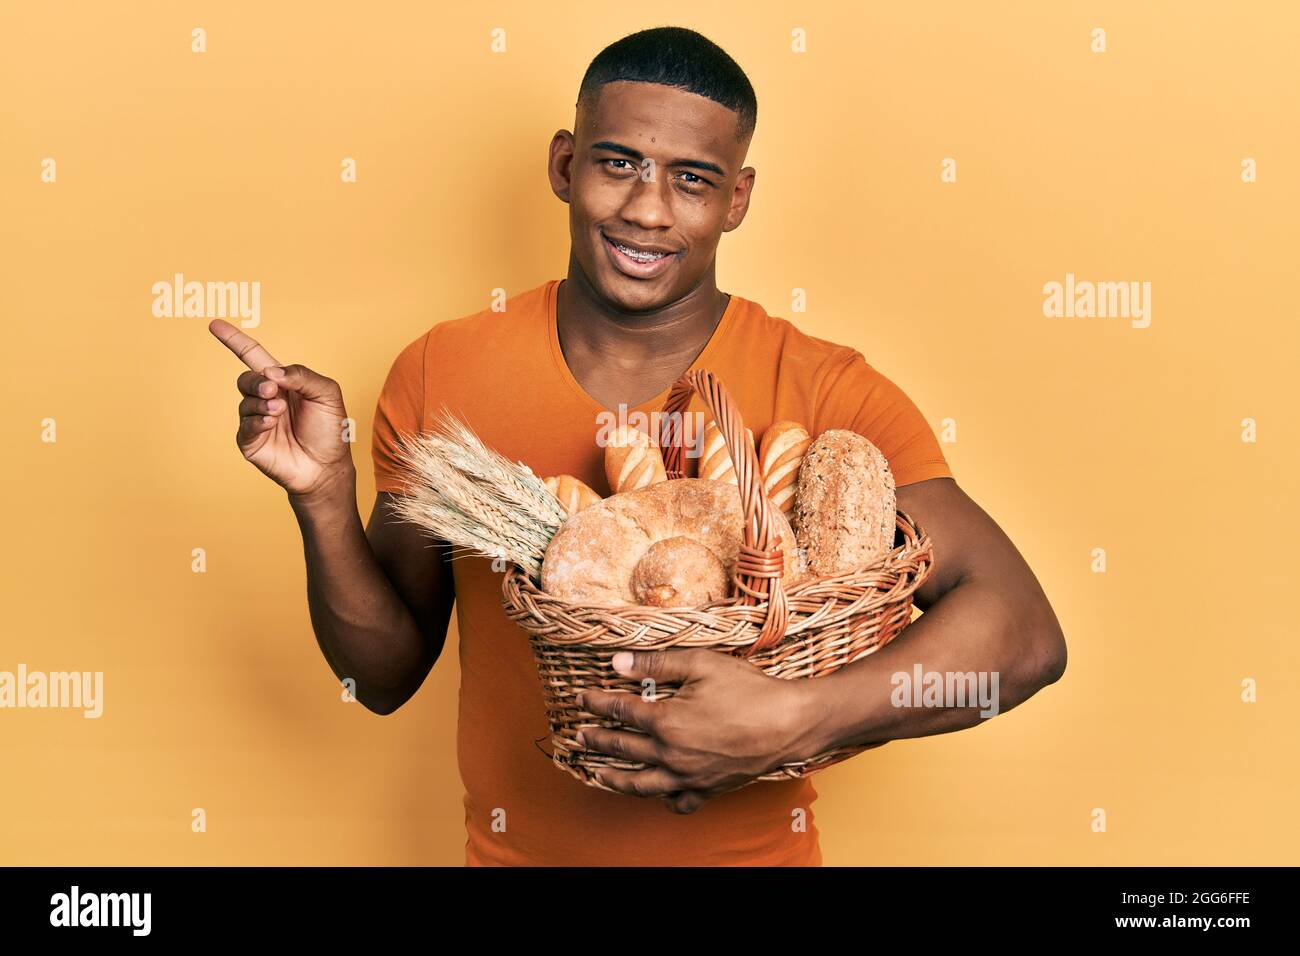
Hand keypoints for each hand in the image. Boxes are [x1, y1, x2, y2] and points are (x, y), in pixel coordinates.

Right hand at [208, 319, 353, 499]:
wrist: (328, 467)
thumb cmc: (329, 430)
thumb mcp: (326, 394)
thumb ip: (302, 375)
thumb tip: (271, 371)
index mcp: (283, 382)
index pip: (253, 356)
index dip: (234, 341)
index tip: (214, 325)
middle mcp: (266, 398)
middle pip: (246, 378)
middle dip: (257, 381)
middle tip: (273, 390)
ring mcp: (256, 420)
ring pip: (244, 401)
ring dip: (262, 403)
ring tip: (279, 411)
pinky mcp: (250, 441)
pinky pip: (245, 426)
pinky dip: (257, 421)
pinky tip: (272, 423)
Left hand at [573, 649, 822, 814]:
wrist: (790, 723)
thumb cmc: (749, 690)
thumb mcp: (701, 663)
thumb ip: (656, 662)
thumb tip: (617, 663)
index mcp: (665, 721)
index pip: (619, 711)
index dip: (597, 703)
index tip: (582, 698)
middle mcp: (671, 754)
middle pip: (622, 748)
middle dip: (596, 740)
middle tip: (579, 736)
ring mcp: (688, 776)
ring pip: (640, 783)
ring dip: (614, 777)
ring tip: (599, 773)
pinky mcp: (708, 788)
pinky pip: (677, 802)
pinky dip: (662, 799)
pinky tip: (655, 791)